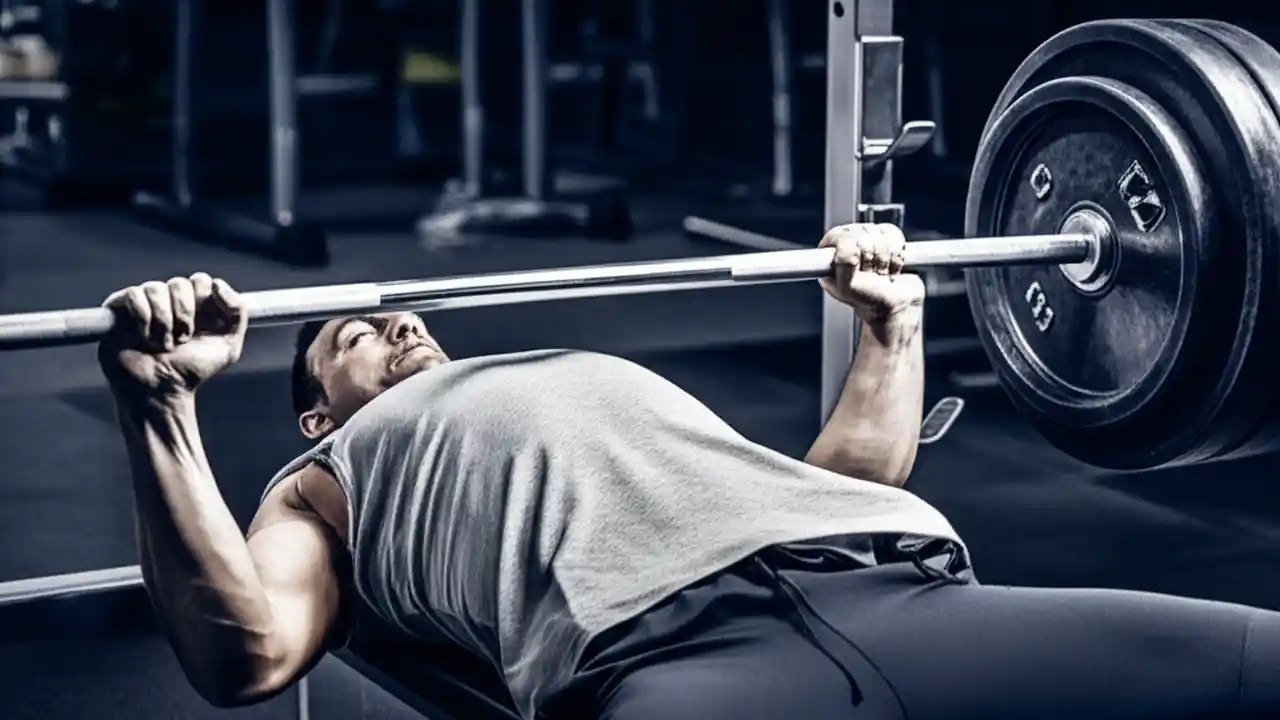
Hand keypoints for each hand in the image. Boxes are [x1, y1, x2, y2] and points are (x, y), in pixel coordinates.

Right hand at [98, 273, 247, 397]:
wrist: (161, 391)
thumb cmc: (193, 371)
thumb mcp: (228, 345)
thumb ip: (237, 313)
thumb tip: (218, 284)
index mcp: (195, 305)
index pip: (200, 280)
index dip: (204, 298)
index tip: (205, 324)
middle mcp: (169, 301)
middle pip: (180, 283)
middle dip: (185, 312)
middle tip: (183, 339)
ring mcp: (144, 304)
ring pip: (155, 288)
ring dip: (164, 320)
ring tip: (164, 345)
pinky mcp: (118, 310)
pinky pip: (132, 295)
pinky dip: (144, 317)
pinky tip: (146, 337)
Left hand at [818, 223, 924, 324]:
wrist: (895, 306)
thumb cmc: (868, 301)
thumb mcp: (847, 288)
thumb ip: (843, 263)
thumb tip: (851, 245)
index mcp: (829, 254)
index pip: (842, 236)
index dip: (855, 251)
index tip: (858, 267)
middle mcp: (846, 244)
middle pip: (865, 232)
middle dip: (873, 258)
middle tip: (871, 275)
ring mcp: (866, 240)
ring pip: (881, 233)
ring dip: (886, 259)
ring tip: (880, 273)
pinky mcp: (885, 239)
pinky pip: (894, 233)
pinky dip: (897, 253)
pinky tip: (890, 266)